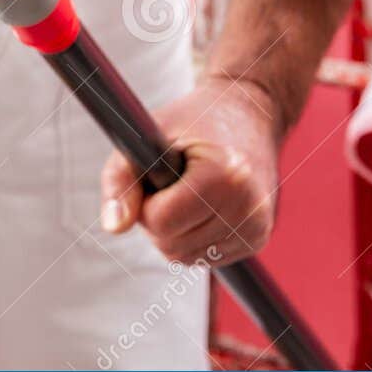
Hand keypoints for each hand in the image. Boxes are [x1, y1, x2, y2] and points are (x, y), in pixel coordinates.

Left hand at [99, 76, 283, 265]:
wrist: (247, 113)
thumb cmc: (190, 122)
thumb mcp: (145, 136)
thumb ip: (120, 180)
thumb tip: (113, 227)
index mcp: (224, 175)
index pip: (160, 221)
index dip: (144, 200)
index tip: (155, 173)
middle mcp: (249, 206)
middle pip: (171, 246)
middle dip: (156, 217)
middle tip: (169, 180)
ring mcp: (257, 226)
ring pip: (185, 258)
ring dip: (173, 230)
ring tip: (186, 190)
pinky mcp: (258, 238)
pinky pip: (204, 257)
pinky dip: (191, 236)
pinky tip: (202, 205)